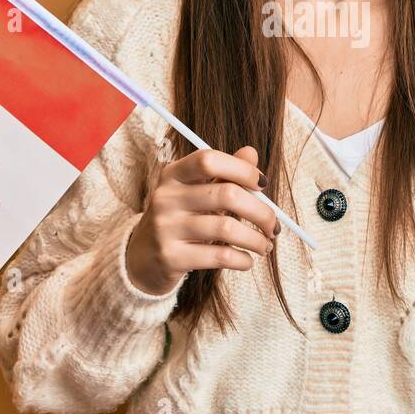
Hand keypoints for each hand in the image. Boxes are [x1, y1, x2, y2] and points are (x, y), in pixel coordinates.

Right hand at [126, 145, 277, 295]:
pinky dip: (242, 260)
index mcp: (173, 175)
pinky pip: (219, 256)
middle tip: (273, 225)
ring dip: (256, 240)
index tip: (262, 184)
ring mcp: (166, 228)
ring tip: (265, 246)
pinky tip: (247, 260)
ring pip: (227, 228)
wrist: (141, 260)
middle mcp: (166, 198)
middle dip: (261, 211)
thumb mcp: (195, 192)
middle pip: (226, 195)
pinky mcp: (171, 257)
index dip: (241, 169)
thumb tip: (251, 153)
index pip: (209, 160)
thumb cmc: (178, 220)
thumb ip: (223, 173)